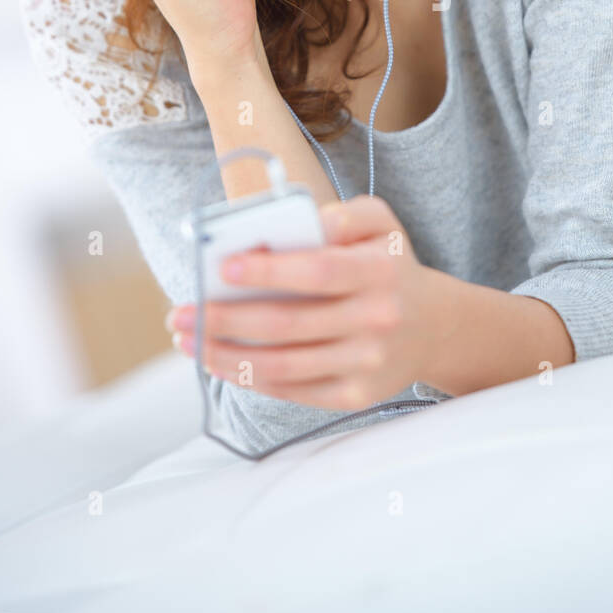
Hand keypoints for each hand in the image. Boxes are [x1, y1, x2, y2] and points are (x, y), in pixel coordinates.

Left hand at [167, 195, 440, 410]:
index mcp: (380, 271)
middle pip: (288, 324)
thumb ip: (342, 215)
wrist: (434, 326)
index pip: (318, 271)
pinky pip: (292, 390)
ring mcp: (366, 364)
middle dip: (224, 319)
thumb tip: (289, 230)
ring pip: (282, 364)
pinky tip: (218, 359)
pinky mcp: (355, 396)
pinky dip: (249, 377)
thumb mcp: (380, 224)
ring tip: (187, 337)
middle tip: (179, 312)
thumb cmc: (388, 264)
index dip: (269, 271)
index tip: (222, 267)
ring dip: (224, 353)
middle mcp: (377, 320)